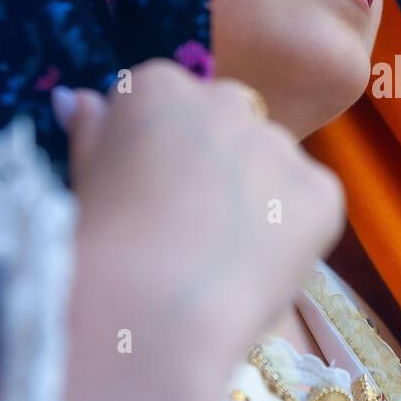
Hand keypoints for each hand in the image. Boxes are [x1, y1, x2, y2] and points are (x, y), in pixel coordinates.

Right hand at [60, 59, 345, 400]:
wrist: (149, 312)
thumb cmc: (100, 252)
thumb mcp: (84, 181)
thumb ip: (93, 132)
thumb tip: (78, 100)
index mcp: (159, 87)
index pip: (169, 102)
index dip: (160, 155)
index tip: (148, 196)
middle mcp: (226, 100)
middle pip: (229, 120)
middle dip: (217, 162)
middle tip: (192, 227)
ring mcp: (280, 143)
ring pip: (274, 163)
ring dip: (259, 196)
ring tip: (220, 258)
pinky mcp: (322, 191)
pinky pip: (313, 203)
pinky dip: (296, 233)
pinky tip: (256, 269)